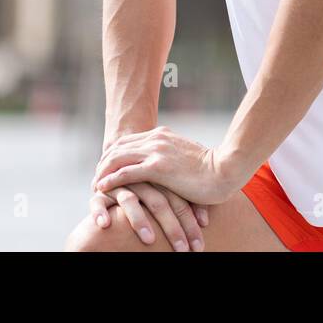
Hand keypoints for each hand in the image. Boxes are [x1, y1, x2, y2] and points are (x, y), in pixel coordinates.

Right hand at [88, 181, 209, 251]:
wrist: (118, 174)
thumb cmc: (149, 194)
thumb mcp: (166, 196)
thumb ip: (183, 203)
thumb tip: (206, 222)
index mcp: (161, 178)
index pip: (179, 200)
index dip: (190, 220)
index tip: (199, 243)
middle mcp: (141, 179)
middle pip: (158, 201)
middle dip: (173, 227)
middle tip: (183, 249)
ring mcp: (121, 184)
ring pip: (130, 200)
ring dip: (140, 221)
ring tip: (150, 240)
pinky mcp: (101, 191)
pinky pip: (98, 202)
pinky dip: (100, 212)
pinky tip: (105, 225)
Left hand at [94, 125, 238, 204]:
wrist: (227, 168)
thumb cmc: (212, 167)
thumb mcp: (188, 155)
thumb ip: (174, 155)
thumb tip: (170, 164)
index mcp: (163, 135)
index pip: (128, 141)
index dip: (113, 154)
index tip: (106, 168)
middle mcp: (157, 139)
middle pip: (118, 147)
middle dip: (103, 162)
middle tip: (95, 177)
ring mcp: (157, 151)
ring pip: (117, 158)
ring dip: (102, 172)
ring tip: (95, 185)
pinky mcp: (158, 167)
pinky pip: (126, 173)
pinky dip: (110, 180)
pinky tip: (102, 188)